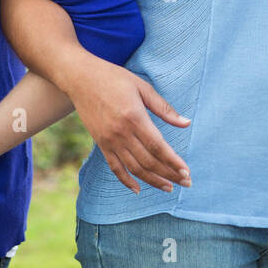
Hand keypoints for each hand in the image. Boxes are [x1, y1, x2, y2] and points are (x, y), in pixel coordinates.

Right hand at [68, 61, 191, 194]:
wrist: (80, 78)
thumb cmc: (114, 78)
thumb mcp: (142, 87)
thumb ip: (164, 108)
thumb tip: (186, 123)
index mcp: (135, 117)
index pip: (158, 147)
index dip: (173, 162)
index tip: (186, 172)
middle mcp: (122, 133)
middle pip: (149, 161)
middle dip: (169, 174)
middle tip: (185, 182)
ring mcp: (109, 141)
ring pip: (134, 168)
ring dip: (153, 180)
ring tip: (168, 188)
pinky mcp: (100, 143)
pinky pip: (114, 167)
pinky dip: (126, 180)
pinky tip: (138, 189)